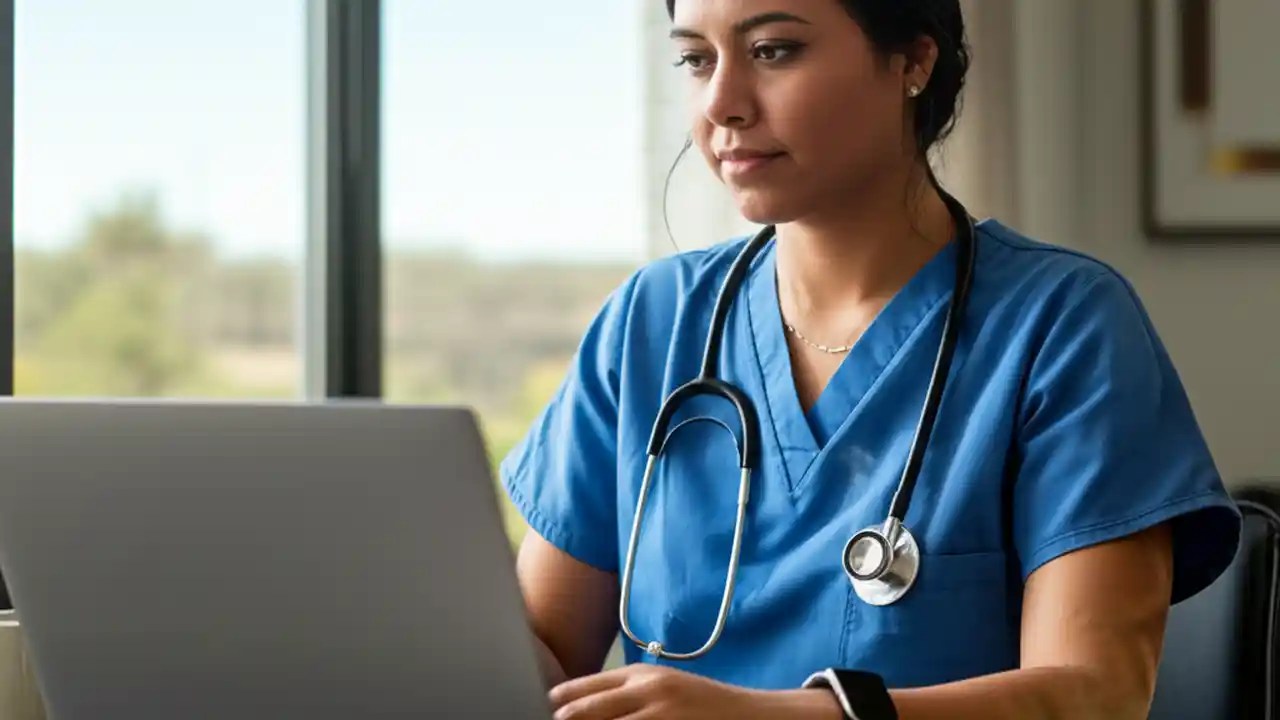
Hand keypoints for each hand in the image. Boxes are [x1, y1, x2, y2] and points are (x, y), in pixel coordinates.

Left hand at [547, 664, 842, 719]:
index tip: (541, 713)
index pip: (583, 689)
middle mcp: (647, 693)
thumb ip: (627, 692)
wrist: (754, 716)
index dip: (557, 705)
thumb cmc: (704, 704)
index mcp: (641, 676)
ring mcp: (659, 718)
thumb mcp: (664, 687)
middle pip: (584, 713)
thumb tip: (577, 705)